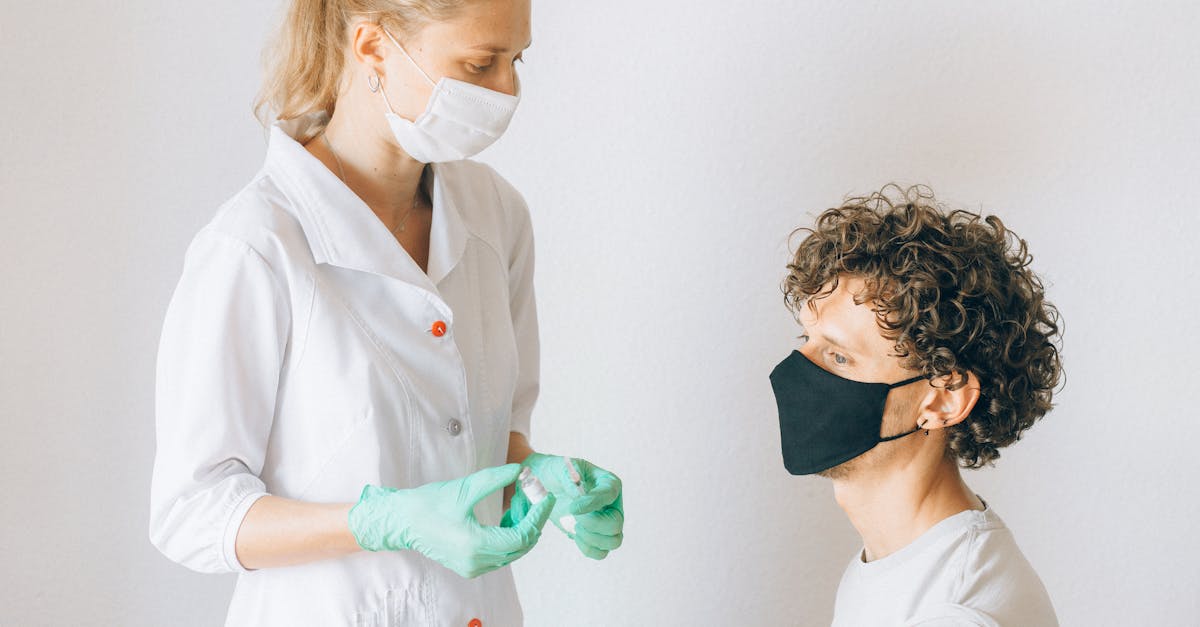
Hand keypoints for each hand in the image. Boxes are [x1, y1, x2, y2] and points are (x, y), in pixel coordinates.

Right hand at [349, 464, 554, 577]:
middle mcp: (476, 562)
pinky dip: (509, 538)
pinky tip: (509, 518)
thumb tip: (519, 470)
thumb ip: (494, 479)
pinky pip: (499, 555)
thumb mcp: (464, 488)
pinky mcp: (469, 566)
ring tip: (524, 505)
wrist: (403, 522)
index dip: (537, 517)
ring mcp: (473, 567)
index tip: (545, 497)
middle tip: (537, 498)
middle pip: (520, 547)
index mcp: (475, 545)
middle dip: (533, 522)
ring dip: (522, 530)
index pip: (521, 536)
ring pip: (512, 552)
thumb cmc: (429, 504)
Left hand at [503, 453, 623, 559]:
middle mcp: (612, 504)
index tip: (572, 508)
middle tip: (575, 517)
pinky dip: (588, 548)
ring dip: (592, 539)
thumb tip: (578, 496)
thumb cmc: (556, 472)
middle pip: (616, 524)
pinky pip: (600, 552)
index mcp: (608, 483)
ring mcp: (605, 522)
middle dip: (593, 524)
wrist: (545, 484)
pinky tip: (574, 534)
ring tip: (575, 527)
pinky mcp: (595, 536)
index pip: (609, 494)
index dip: (593, 503)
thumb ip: (570, 478)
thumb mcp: (561, 467)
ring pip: (613, 541)